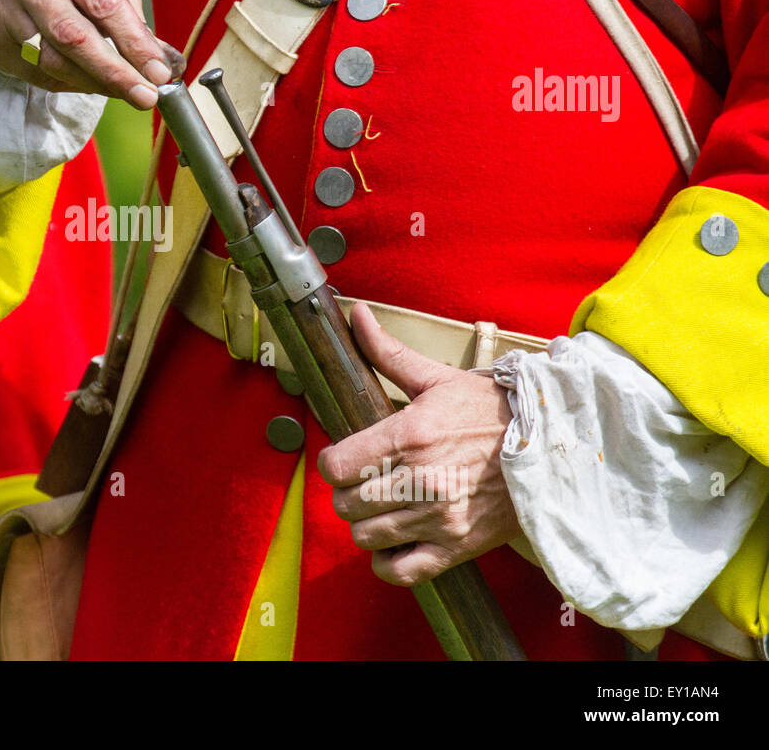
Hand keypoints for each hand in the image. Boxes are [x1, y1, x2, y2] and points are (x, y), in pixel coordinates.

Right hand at [0, 0, 173, 108]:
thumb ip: (132, 19)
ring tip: (121, 90)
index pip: (103, 4)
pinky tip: (89, 81)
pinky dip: (71, 84)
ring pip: (54, 62)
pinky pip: (39, 73)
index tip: (158, 73)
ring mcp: (4, 7)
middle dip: (114, 73)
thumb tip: (166, 63)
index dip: (133, 43)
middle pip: (74, 37)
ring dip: (95, 83)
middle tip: (144, 96)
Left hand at [316, 303, 521, 585]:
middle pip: (346, 503)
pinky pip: (400, 571)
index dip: (333, 462)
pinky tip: (394, 541)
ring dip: (366, 523)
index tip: (345, 458)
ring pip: (366, 536)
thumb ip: (388, 353)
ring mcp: (438, 518)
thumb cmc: (490, 410)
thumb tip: (355, 314)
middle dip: (348, 492)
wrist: (552, 447)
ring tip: (381, 507)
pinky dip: (388, 561)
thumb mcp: (438, 378)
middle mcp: (420, 479)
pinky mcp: (456, 547)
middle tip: (365, 482)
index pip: (336, 465)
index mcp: (410, 434)